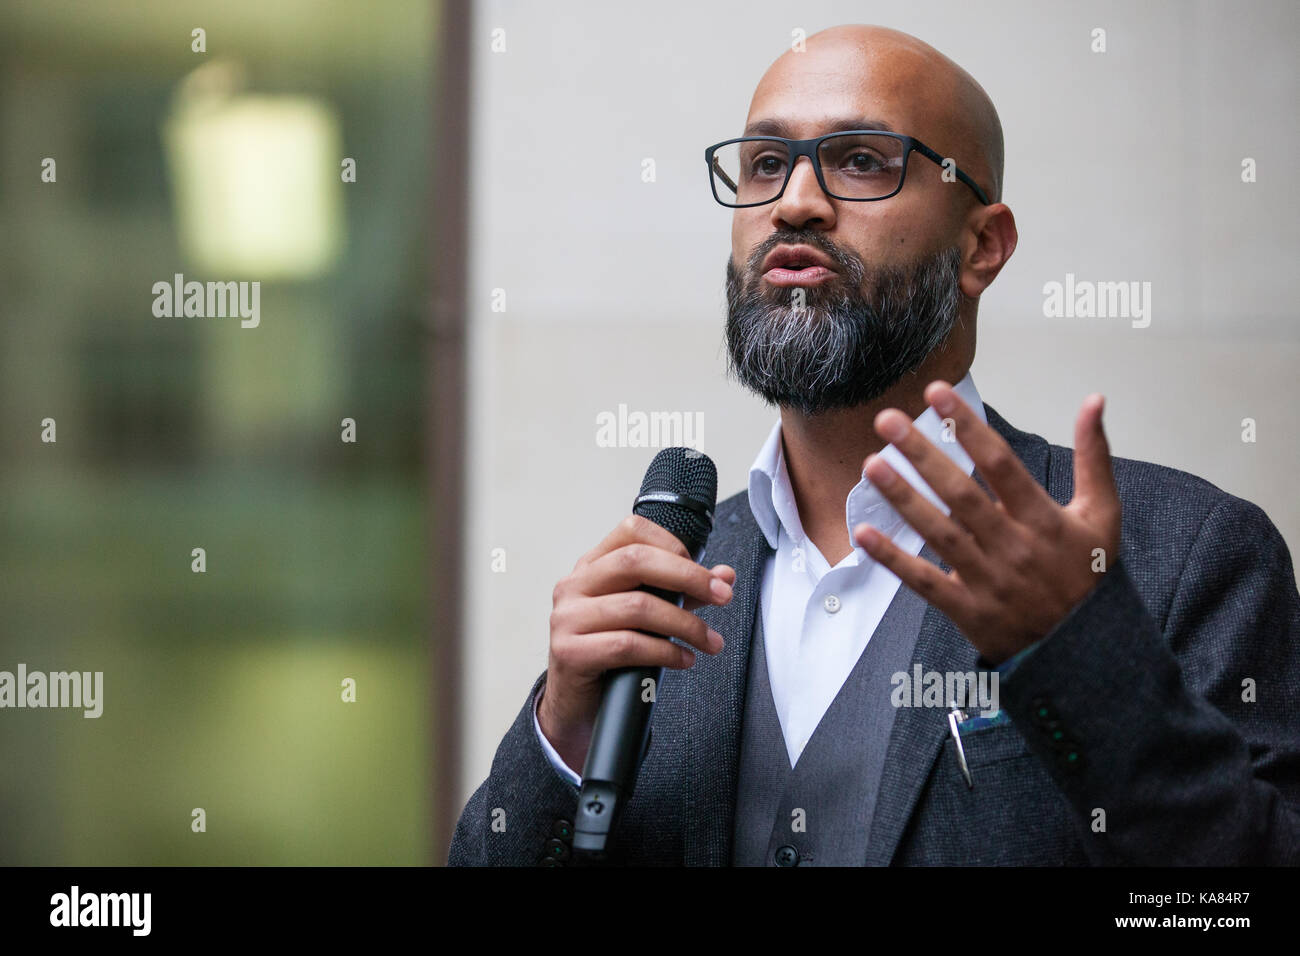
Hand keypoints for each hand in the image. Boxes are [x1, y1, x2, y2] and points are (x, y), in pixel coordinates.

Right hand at [539, 514, 733, 772]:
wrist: (577, 703)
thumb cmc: (611, 653)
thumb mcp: (647, 616)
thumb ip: (682, 592)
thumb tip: (724, 576)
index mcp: (592, 566)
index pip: (631, 531)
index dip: (673, 544)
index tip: (704, 571)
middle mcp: (575, 585)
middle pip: (635, 561)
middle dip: (688, 577)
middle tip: (722, 596)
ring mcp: (567, 617)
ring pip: (637, 606)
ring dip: (685, 624)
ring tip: (709, 641)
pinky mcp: (570, 652)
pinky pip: (627, 645)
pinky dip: (665, 652)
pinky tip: (684, 659)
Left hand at [852, 381, 1121, 664]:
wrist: (1086, 648)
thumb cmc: (1088, 574)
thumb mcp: (1103, 515)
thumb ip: (1094, 456)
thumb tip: (1094, 401)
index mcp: (1044, 519)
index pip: (1000, 463)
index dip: (967, 427)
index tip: (937, 395)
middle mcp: (1013, 546)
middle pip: (961, 493)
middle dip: (922, 454)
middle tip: (888, 420)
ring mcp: (988, 580)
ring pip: (939, 533)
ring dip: (903, 498)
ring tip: (871, 464)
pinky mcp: (968, 610)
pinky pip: (925, 582)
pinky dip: (894, 559)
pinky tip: (865, 533)